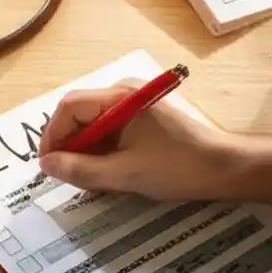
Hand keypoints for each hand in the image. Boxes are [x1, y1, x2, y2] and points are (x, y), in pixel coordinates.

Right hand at [36, 79, 236, 200]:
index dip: (52, 136)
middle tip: (69, 176)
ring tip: (90, 180)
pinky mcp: (144, 115)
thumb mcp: (123, 174)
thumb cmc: (176, 167)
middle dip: (69, 146)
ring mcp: (135, 102)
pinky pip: (111, 128)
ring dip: (86, 151)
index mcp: (119, 97)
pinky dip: (103, 150)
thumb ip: (80, 169)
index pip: (68, 108)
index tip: (49, 165)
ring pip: (94, 123)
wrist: (225, 167)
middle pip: (79, 113)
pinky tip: (108, 173)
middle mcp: (124, 92)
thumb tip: (46, 165)